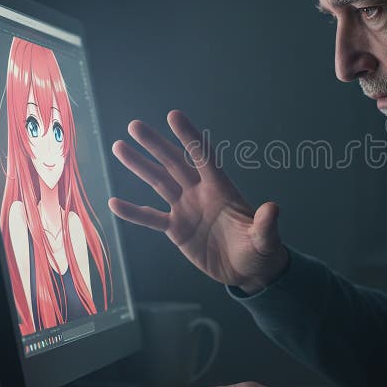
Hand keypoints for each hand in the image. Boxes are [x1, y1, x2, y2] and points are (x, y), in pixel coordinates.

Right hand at [109, 110, 287, 293]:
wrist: (249, 271)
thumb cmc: (261, 251)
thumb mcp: (265, 239)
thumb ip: (265, 224)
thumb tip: (273, 208)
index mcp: (222, 190)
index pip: (203, 157)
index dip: (189, 137)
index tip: (173, 115)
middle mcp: (201, 193)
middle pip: (175, 163)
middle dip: (155, 145)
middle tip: (134, 125)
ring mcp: (187, 209)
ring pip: (159, 183)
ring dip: (139, 166)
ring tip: (118, 147)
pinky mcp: (177, 229)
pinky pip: (151, 218)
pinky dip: (133, 212)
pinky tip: (113, 202)